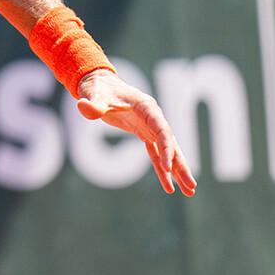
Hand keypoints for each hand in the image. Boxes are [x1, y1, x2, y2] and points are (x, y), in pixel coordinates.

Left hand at [75, 69, 196, 195]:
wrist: (99, 83)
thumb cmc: (99, 88)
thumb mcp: (95, 96)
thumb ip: (92, 104)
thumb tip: (83, 107)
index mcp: (147, 107)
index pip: (162, 130)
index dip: (166, 148)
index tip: (167, 167)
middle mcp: (153, 118)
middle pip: (171, 144)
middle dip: (181, 166)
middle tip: (192, 187)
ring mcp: (150, 126)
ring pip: (167, 151)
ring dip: (177, 171)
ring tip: (190, 191)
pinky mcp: (143, 132)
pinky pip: (155, 153)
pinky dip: (161, 169)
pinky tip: (169, 187)